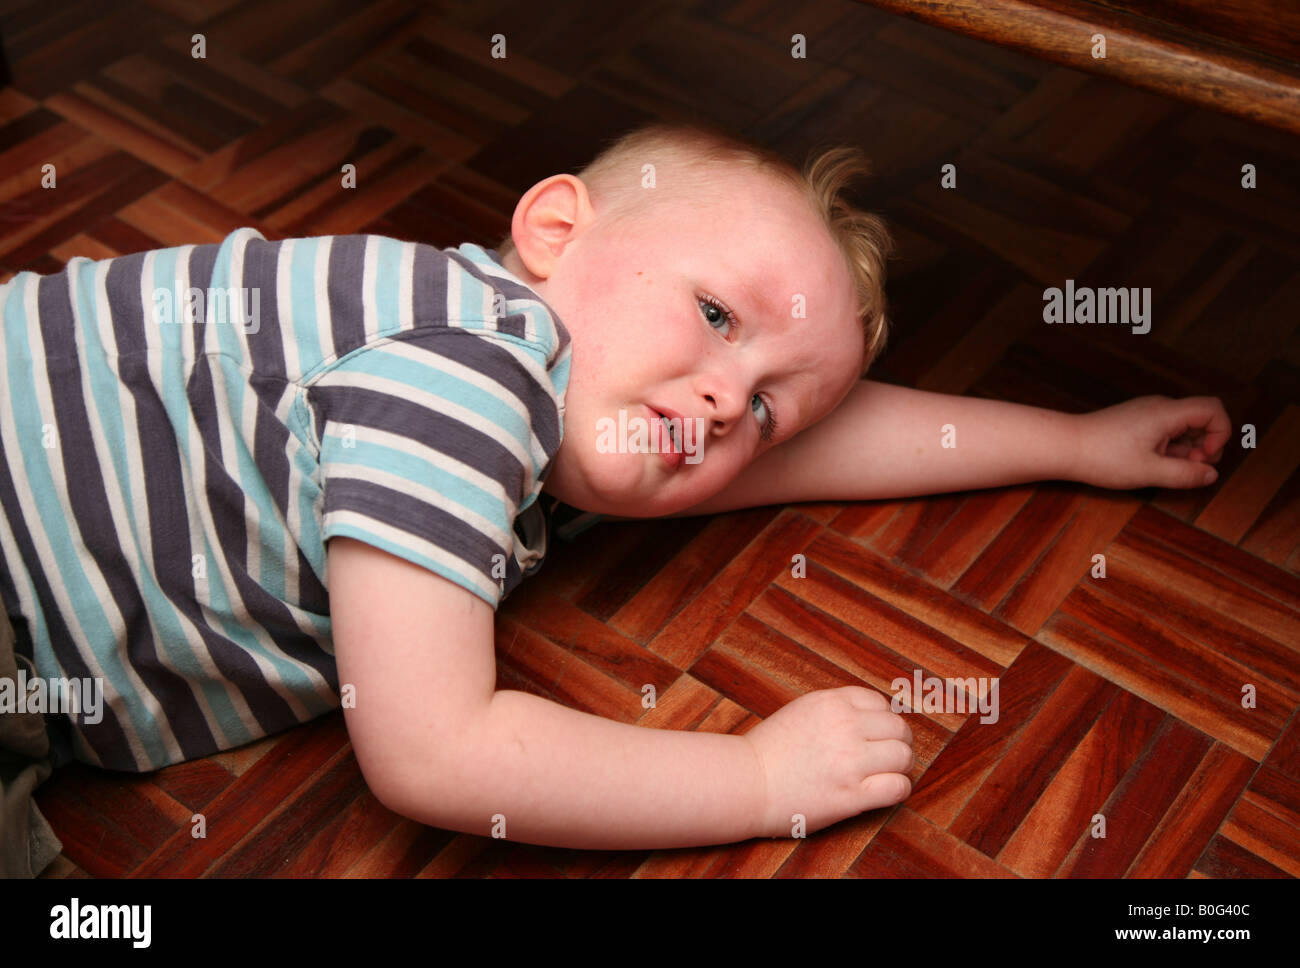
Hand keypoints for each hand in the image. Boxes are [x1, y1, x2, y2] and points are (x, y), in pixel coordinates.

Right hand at [744, 686, 912, 838]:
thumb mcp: (802, 711)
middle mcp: (845, 726)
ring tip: (889, 774)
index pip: (881, 704)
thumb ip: (834, 710)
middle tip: (890, 757)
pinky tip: (885, 791)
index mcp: (832, 703)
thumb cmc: (769, 751)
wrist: (746, 783)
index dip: (883, 722)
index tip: (878, 736)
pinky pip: (897, 787)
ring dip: (901, 767)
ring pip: (903, 756)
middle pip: (898, 729)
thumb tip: (870, 717)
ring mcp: (850, 761)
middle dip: (898, 743)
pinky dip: (898, 789)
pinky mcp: (852, 794)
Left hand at [1074, 395, 1230, 489]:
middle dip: (1204, 446)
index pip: (1213, 409)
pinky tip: (1154, 465)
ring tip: (1167, 470)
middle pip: (1201, 420)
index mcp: (1167, 412)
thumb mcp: (1149, 471)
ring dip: (1186, 450)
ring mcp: (1147, 413)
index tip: (1203, 457)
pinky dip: (1169, 448)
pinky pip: (1165, 431)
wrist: (1065, 446)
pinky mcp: (1137, 422)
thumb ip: (1185, 474)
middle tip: (1186, 469)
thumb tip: (1211, 475)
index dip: (1220, 434)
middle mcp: (1160, 407)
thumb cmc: (1102, 457)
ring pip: (1183, 428)